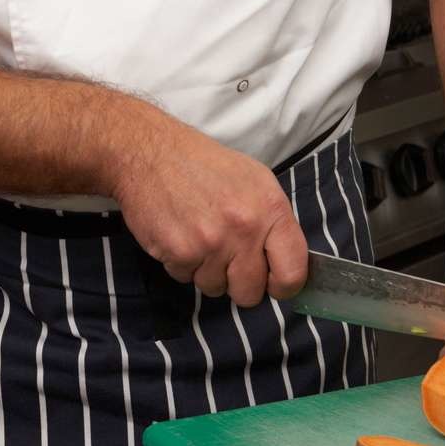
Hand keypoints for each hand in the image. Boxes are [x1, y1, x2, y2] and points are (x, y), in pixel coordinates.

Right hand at [108, 111, 307, 307]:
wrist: (151, 153)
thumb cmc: (203, 164)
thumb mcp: (254, 180)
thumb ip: (272, 222)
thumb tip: (283, 263)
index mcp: (270, 207)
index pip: (293, 272)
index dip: (283, 285)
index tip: (272, 281)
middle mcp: (245, 228)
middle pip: (251, 293)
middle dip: (238, 281)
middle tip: (225, 255)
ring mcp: (211, 243)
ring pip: (216, 289)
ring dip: (206, 271)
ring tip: (198, 236)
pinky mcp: (180, 253)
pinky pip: (186, 280)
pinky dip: (182, 264)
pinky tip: (180, 234)